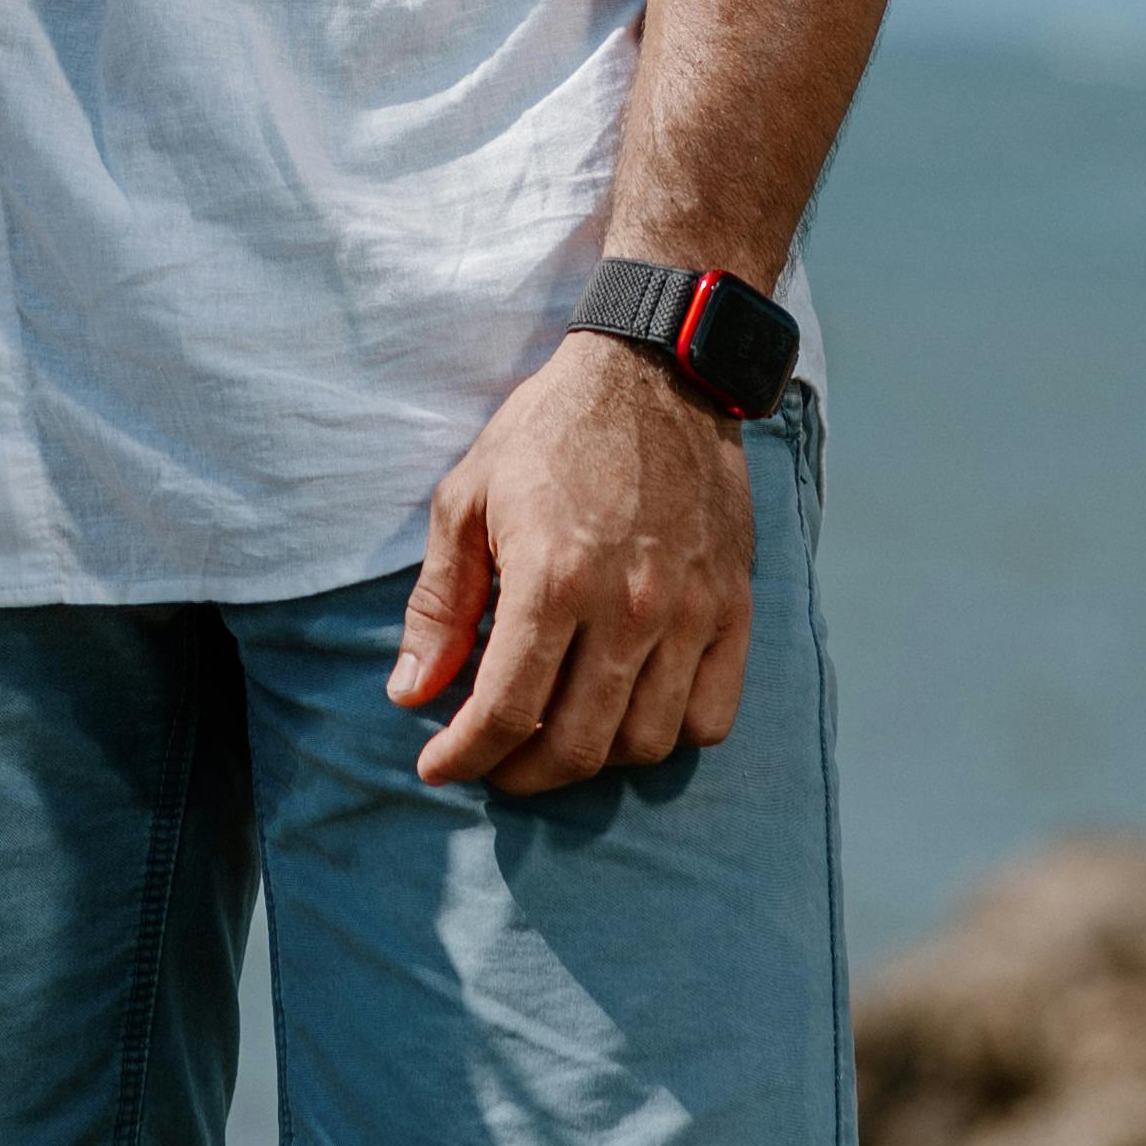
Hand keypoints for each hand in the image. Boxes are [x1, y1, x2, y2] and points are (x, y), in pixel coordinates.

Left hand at [389, 333, 755, 795]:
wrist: (656, 371)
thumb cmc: (550, 431)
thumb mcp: (466, 499)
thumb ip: (440, 604)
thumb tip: (411, 694)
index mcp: (552, 580)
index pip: (505, 711)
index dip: (464, 757)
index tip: (438, 766)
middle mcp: (629, 608)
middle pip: (578, 746)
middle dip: (521, 775)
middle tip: (493, 764)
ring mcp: (690, 613)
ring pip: (647, 742)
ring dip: (593, 760)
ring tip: (556, 737)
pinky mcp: (733, 606)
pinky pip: (713, 714)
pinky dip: (671, 735)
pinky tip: (631, 712)